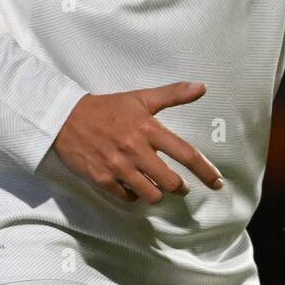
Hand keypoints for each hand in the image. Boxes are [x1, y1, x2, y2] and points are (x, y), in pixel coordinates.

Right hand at [52, 80, 223, 204]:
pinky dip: (134, 195)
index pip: (186, 154)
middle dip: (178, 187)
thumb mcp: (141, 98)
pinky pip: (127, 197)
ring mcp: (118, 167)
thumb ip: (173, 94)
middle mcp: (136, 150)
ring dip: (157, 193)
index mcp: (148, 129)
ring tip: (155, 185)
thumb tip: (203, 87)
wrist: (66, 118)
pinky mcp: (102, 179)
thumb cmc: (107, 108)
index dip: (205, 171)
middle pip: (170, 181)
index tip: (217, 182)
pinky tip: (133, 186)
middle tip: (178, 185)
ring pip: (151, 194)